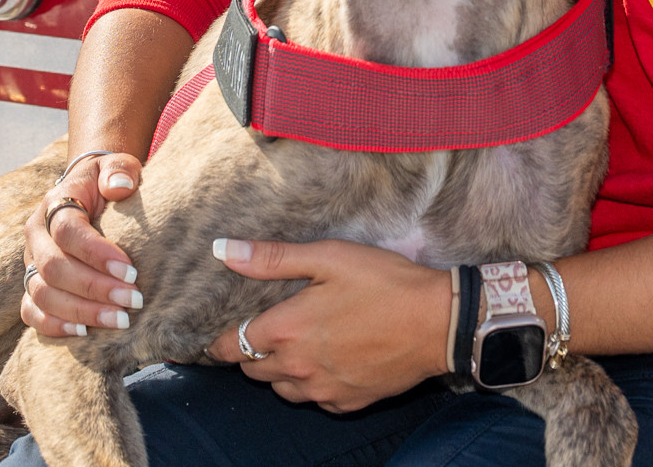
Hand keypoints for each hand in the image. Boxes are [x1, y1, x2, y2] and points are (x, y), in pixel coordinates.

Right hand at [21, 152, 145, 336]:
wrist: (89, 192)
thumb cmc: (108, 182)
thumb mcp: (118, 167)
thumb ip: (120, 170)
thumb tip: (119, 186)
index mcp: (54, 205)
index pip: (67, 232)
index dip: (97, 253)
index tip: (132, 271)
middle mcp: (35, 236)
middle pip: (53, 268)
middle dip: (95, 288)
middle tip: (134, 300)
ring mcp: (30, 264)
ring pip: (42, 295)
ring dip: (82, 311)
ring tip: (121, 320)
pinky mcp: (33, 286)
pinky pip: (31, 313)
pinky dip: (54, 326)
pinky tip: (86, 333)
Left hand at [207, 238, 451, 412]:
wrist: (438, 322)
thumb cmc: (385, 283)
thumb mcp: (329, 257)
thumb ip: (274, 258)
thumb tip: (225, 251)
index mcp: (286, 331)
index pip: (231, 346)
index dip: (218, 343)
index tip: (214, 338)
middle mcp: (298, 368)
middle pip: (252, 371)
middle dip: (250, 354)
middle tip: (263, 333)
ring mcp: (323, 390)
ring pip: (281, 389)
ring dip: (279, 371)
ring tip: (296, 346)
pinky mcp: (347, 402)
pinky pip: (315, 398)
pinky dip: (312, 384)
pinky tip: (328, 361)